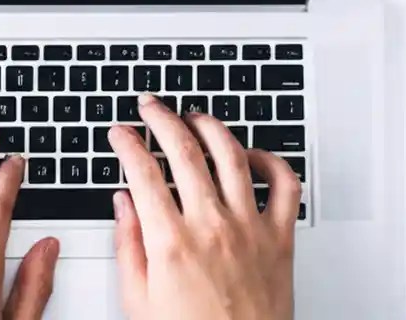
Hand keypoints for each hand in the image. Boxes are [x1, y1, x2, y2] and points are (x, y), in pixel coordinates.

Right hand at [110, 95, 300, 319]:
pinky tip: (252, 154)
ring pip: (232, 155)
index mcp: (171, 242)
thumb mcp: (140, 300)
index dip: (127, 143)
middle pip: (184, 150)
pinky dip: (270, 161)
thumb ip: (129, 245)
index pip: (142, 171)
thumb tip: (123, 204)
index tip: (120, 132)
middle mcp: (212, 227)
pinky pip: (284, 185)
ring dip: (210, 126)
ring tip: (195, 117)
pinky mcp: (281, 238)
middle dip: (162, 118)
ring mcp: (250, 228)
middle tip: (151, 107)